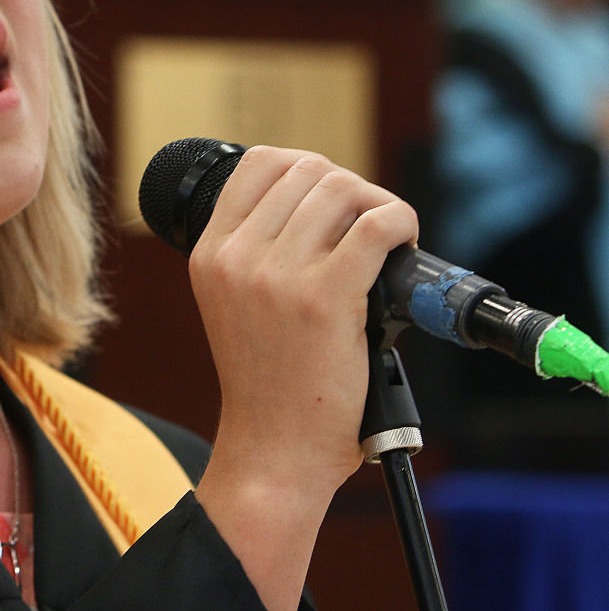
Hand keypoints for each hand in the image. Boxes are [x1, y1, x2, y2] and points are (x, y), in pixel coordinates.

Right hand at [188, 146, 417, 610]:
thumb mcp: (231, 303)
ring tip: (387, 237)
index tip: (330, 198)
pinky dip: (400, 222)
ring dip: (377, 204)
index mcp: (208, 253)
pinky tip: (403, 242)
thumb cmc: (266, 380)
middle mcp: (235, 257)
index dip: (305, 167)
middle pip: (307, 169)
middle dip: (349, 187)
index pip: (257, 163)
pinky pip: (375, 226)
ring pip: (342, 189)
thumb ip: (254, 252)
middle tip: (367, 225)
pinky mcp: (324, 297)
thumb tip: (320, 198)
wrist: (273, 447)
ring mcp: (276, 276)